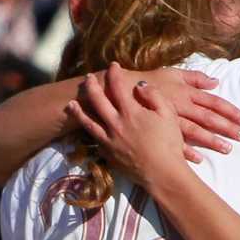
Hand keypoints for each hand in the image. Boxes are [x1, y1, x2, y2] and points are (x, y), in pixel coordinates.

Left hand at [63, 70, 188, 186]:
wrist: (162, 173)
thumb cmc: (169, 143)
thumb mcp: (167, 113)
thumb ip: (153, 95)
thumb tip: (139, 85)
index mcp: (130, 112)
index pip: (118, 86)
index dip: (114, 73)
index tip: (113, 65)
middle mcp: (115, 124)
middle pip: (97, 101)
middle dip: (91, 86)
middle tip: (88, 78)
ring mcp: (108, 140)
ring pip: (88, 122)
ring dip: (79, 111)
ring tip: (71, 104)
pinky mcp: (107, 154)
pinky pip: (94, 140)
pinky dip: (88, 132)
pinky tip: (86, 128)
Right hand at [111, 64, 239, 159]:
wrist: (118, 92)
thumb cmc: (146, 81)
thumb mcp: (171, 73)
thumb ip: (194, 77)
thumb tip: (215, 82)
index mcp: (186, 92)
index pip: (213, 102)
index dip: (230, 111)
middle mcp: (181, 106)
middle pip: (208, 118)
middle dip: (227, 128)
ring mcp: (169, 121)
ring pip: (195, 132)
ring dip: (212, 141)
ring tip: (226, 149)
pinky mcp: (158, 132)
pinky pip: (175, 143)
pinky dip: (188, 152)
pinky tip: (200, 159)